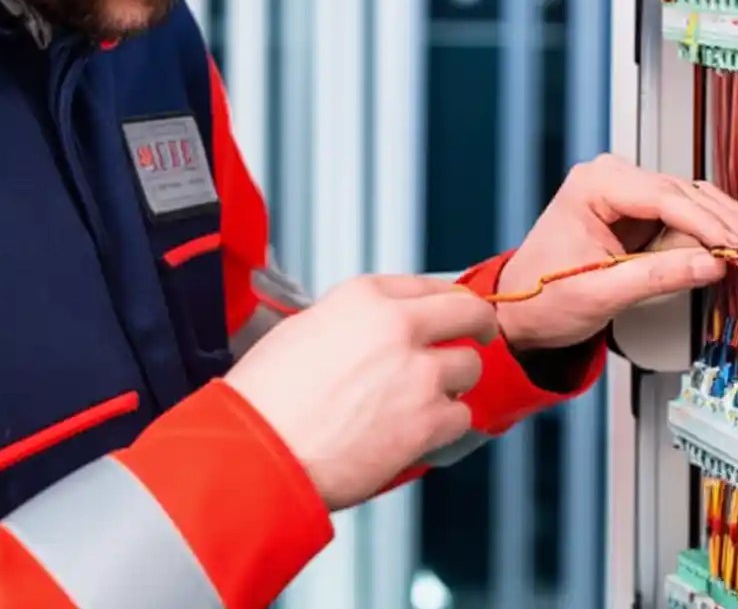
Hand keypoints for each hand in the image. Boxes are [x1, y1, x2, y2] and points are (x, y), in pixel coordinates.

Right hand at [223, 275, 498, 509]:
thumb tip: (376, 334)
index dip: (444, 302)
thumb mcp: (303, 332)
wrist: (258, 453)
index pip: (427, 285)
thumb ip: (352, 325)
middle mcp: (397, 326)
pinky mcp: (427, 421)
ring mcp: (417, 373)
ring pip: (469, 368)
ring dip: (454, 384)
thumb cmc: (265, 400)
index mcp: (363, 297)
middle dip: (477, 326)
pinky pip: (463, 417)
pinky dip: (447, 426)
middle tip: (479, 337)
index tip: (451, 313)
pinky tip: (420, 431)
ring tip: (425, 400)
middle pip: (468, 313)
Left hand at [496, 154, 737, 349]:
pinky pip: (684, 216)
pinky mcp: (638, 212)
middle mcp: (612, 178)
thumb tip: (711, 265)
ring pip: (692, 202)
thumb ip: (657, 277)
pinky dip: (711, 233)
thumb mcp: (600, 293)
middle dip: (729, 225)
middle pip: (686, 195)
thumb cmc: (542, 298)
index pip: (666, 197)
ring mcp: (627, 192)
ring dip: (728, 227)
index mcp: (594, 185)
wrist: (520, 312)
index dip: (712, 224)